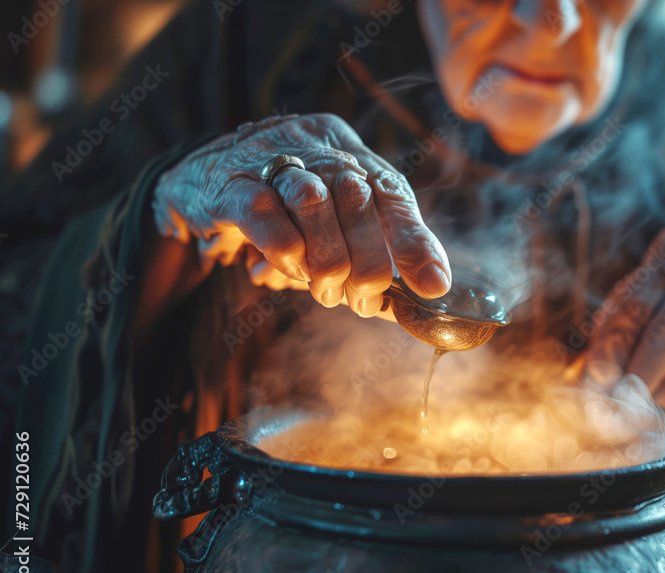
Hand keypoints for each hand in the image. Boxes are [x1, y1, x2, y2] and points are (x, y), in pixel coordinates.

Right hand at [152, 113, 449, 316]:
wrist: (200, 175)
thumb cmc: (283, 207)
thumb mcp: (334, 219)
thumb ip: (373, 250)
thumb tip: (413, 298)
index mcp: (352, 157)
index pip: (392, 193)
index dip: (414, 241)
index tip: (432, 286)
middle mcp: (317, 149)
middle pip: (356, 196)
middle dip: (367, 260)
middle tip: (362, 299)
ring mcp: (271, 161)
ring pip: (311, 199)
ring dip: (327, 257)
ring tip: (327, 290)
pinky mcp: (229, 183)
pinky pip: (260, 209)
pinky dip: (283, 245)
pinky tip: (291, 267)